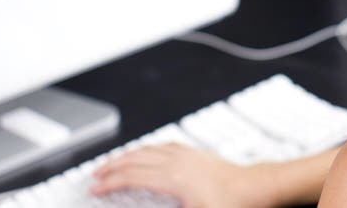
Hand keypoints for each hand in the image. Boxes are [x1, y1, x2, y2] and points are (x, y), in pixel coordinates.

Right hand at [91, 142, 271, 207]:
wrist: (253, 187)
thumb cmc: (229, 204)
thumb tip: (143, 206)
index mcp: (172, 177)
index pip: (131, 177)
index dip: (109, 183)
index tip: (94, 189)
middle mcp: (176, 161)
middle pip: (134, 158)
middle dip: (111, 167)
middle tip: (95, 175)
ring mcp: (186, 154)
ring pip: (147, 149)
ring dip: (127, 155)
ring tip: (114, 164)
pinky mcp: (195, 152)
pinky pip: (163, 145)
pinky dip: (147, 149)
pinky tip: (147, 152)